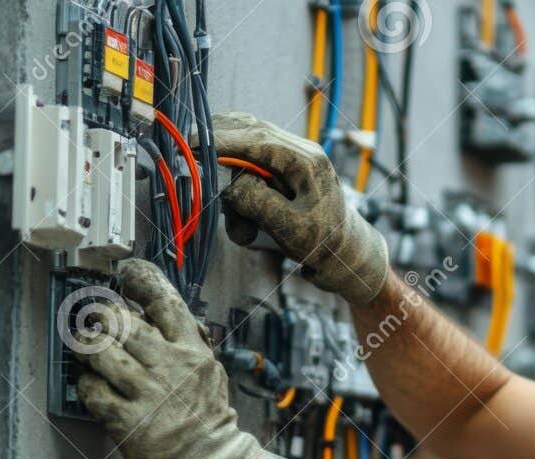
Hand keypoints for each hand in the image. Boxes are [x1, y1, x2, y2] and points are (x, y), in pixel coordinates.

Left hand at [75, 259, 296, 458]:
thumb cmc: (208, 420)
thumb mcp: (207, 372)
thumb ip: (183, 342)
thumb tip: (152, 313)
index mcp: (192, 351)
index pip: (164, 299)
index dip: (140, 278)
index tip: (126, 273)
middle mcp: (170, 367)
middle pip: (122, 321)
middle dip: (102, 314)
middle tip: (96, 317)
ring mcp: (148, 393)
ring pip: (101, 351)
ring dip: (87, 345)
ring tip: (87, 347)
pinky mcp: (128, 421)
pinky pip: (93, 391)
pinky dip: (86, 383)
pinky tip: (91, 383)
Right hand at [213, 111, 388, 305]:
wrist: (344, 251)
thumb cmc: (322, 242)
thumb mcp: (290, 228)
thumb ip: (259, 203)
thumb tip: (230, 184)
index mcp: (306, 160)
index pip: (256, 139)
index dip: (220, 140)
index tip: (189, 145)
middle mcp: (299, 149)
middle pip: (248, 131)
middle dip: (219, 152)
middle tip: (196, 170)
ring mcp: (291, 155)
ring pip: (245, 146)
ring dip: (230, 178)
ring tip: (239, 224)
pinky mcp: (282, 165)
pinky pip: (250, 163)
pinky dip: (238, 186)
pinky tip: (242, 218)